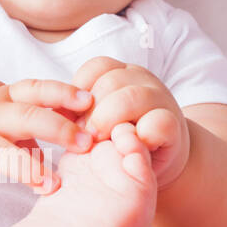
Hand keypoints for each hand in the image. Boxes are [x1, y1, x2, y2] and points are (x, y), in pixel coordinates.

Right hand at [0, 72, 93, 226]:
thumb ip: (29, 120)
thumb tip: (69, 139)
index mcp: (4, 99)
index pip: (37, 90)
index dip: (63, 93)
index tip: (90, 102)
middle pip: (27, 117)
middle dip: (58, 129)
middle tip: (86, 145)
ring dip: (27, 168)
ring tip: (50, 187)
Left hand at [72, 56, 189, 187]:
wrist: (159, 159)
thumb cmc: (118, 140)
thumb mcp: (96, 120)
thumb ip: (79, 112)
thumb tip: (52, 112)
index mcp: (120, 74)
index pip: (96, 68)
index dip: (78, 90)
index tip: (70, 117)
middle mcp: (142, 81)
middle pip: (111, 81)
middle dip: (91, 111)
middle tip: (82, 135)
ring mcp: (160, 100)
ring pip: (132, 97)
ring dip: (109, 121)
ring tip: (98, 142)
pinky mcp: (174, 125)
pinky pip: (159, 122)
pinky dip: (141, 134)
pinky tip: (129, 146)